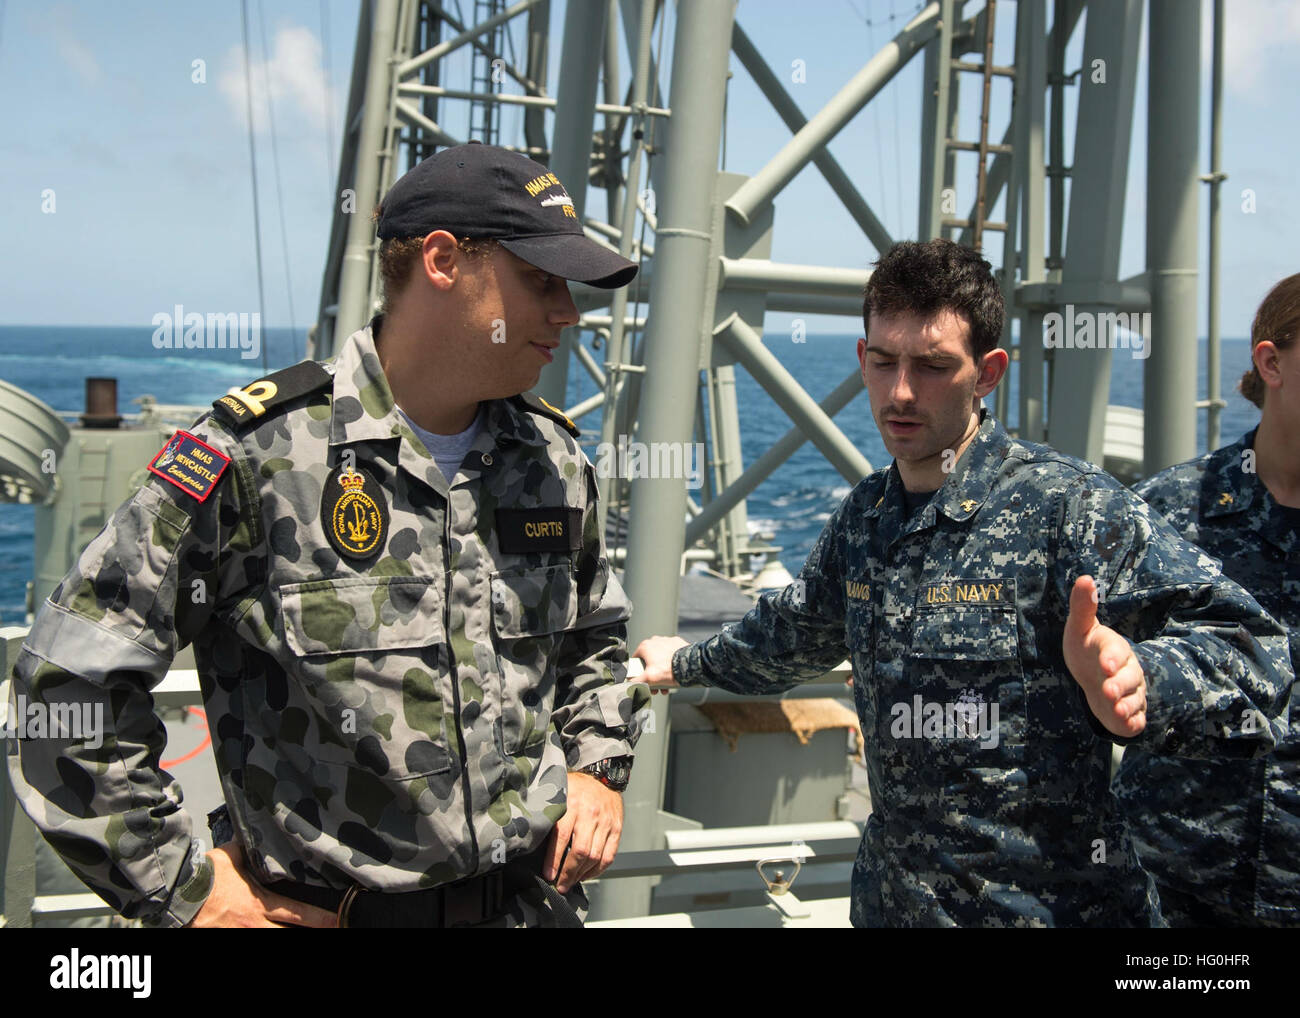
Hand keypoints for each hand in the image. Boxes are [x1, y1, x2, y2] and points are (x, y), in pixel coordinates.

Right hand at [186, 841, 336, 927]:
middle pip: (290, 935)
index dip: (322, 918)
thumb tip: (257, 832)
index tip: (338, 919)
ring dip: (287, 935)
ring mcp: (241, 937)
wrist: (177, 897)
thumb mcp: (231, 856)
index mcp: (260, 904)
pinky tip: (271, 930)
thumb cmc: (204, 877)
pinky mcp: (228, 941)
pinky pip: (251, 942)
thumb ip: (249, 849)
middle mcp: (255, 926)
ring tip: (305, 931)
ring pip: (275, 940)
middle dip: (311, 932)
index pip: (299, 913)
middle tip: (332, 929)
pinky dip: (265, 935)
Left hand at [544, 771, 623, 893]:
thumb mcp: (558, 794)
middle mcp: (590, 814)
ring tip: (572, 882)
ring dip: (582, 875)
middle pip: (581, 851)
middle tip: (560, 886)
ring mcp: (606, 822)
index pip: (562, 836)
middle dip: (569, 873)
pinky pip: (609, 855)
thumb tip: (531, 839)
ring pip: (595, 857)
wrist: (602, 775)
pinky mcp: (616, 828)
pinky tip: (587, 874)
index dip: (554, 859)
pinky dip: (598, 870)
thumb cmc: (575, 787)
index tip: (548, 874)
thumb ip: (549, 814)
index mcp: (572, 804)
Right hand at [631, 635, 687, 693]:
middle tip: (656, 686)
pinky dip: (670, 664)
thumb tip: (630, 684)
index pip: (636, 661)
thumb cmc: (670, 669)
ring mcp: (666, 641)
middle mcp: (655, 641)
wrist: (690, 665)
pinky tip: (673, 674)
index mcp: (645, 646)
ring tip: (666, 684)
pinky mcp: (677, 643)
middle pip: (649, 661)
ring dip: (661, 672)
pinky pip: (670, 655)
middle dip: (652, 676)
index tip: (644, 681)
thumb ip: (635, 681)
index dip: (638, 673)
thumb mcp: (649, 678)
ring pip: (660, 659)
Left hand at [1063, 575, 1146, 737]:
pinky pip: (1137, 718)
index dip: (1112, 657)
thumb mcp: (1080, 628)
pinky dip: (1133, 723)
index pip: (1115, 650)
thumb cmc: (1086, 649)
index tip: (1104, 663)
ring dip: (1127, 705)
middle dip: (1120, 684)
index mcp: (1113, 647)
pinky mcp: (1131, 711)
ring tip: (1116, 709)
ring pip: (1135, 698)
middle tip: (1108, 691)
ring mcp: (1131, 691)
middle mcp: (1127, 669)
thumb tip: (1085, 578)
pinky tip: (1127, 726)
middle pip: (1130, 676)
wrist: (1094, 676)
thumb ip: (1082, 606)